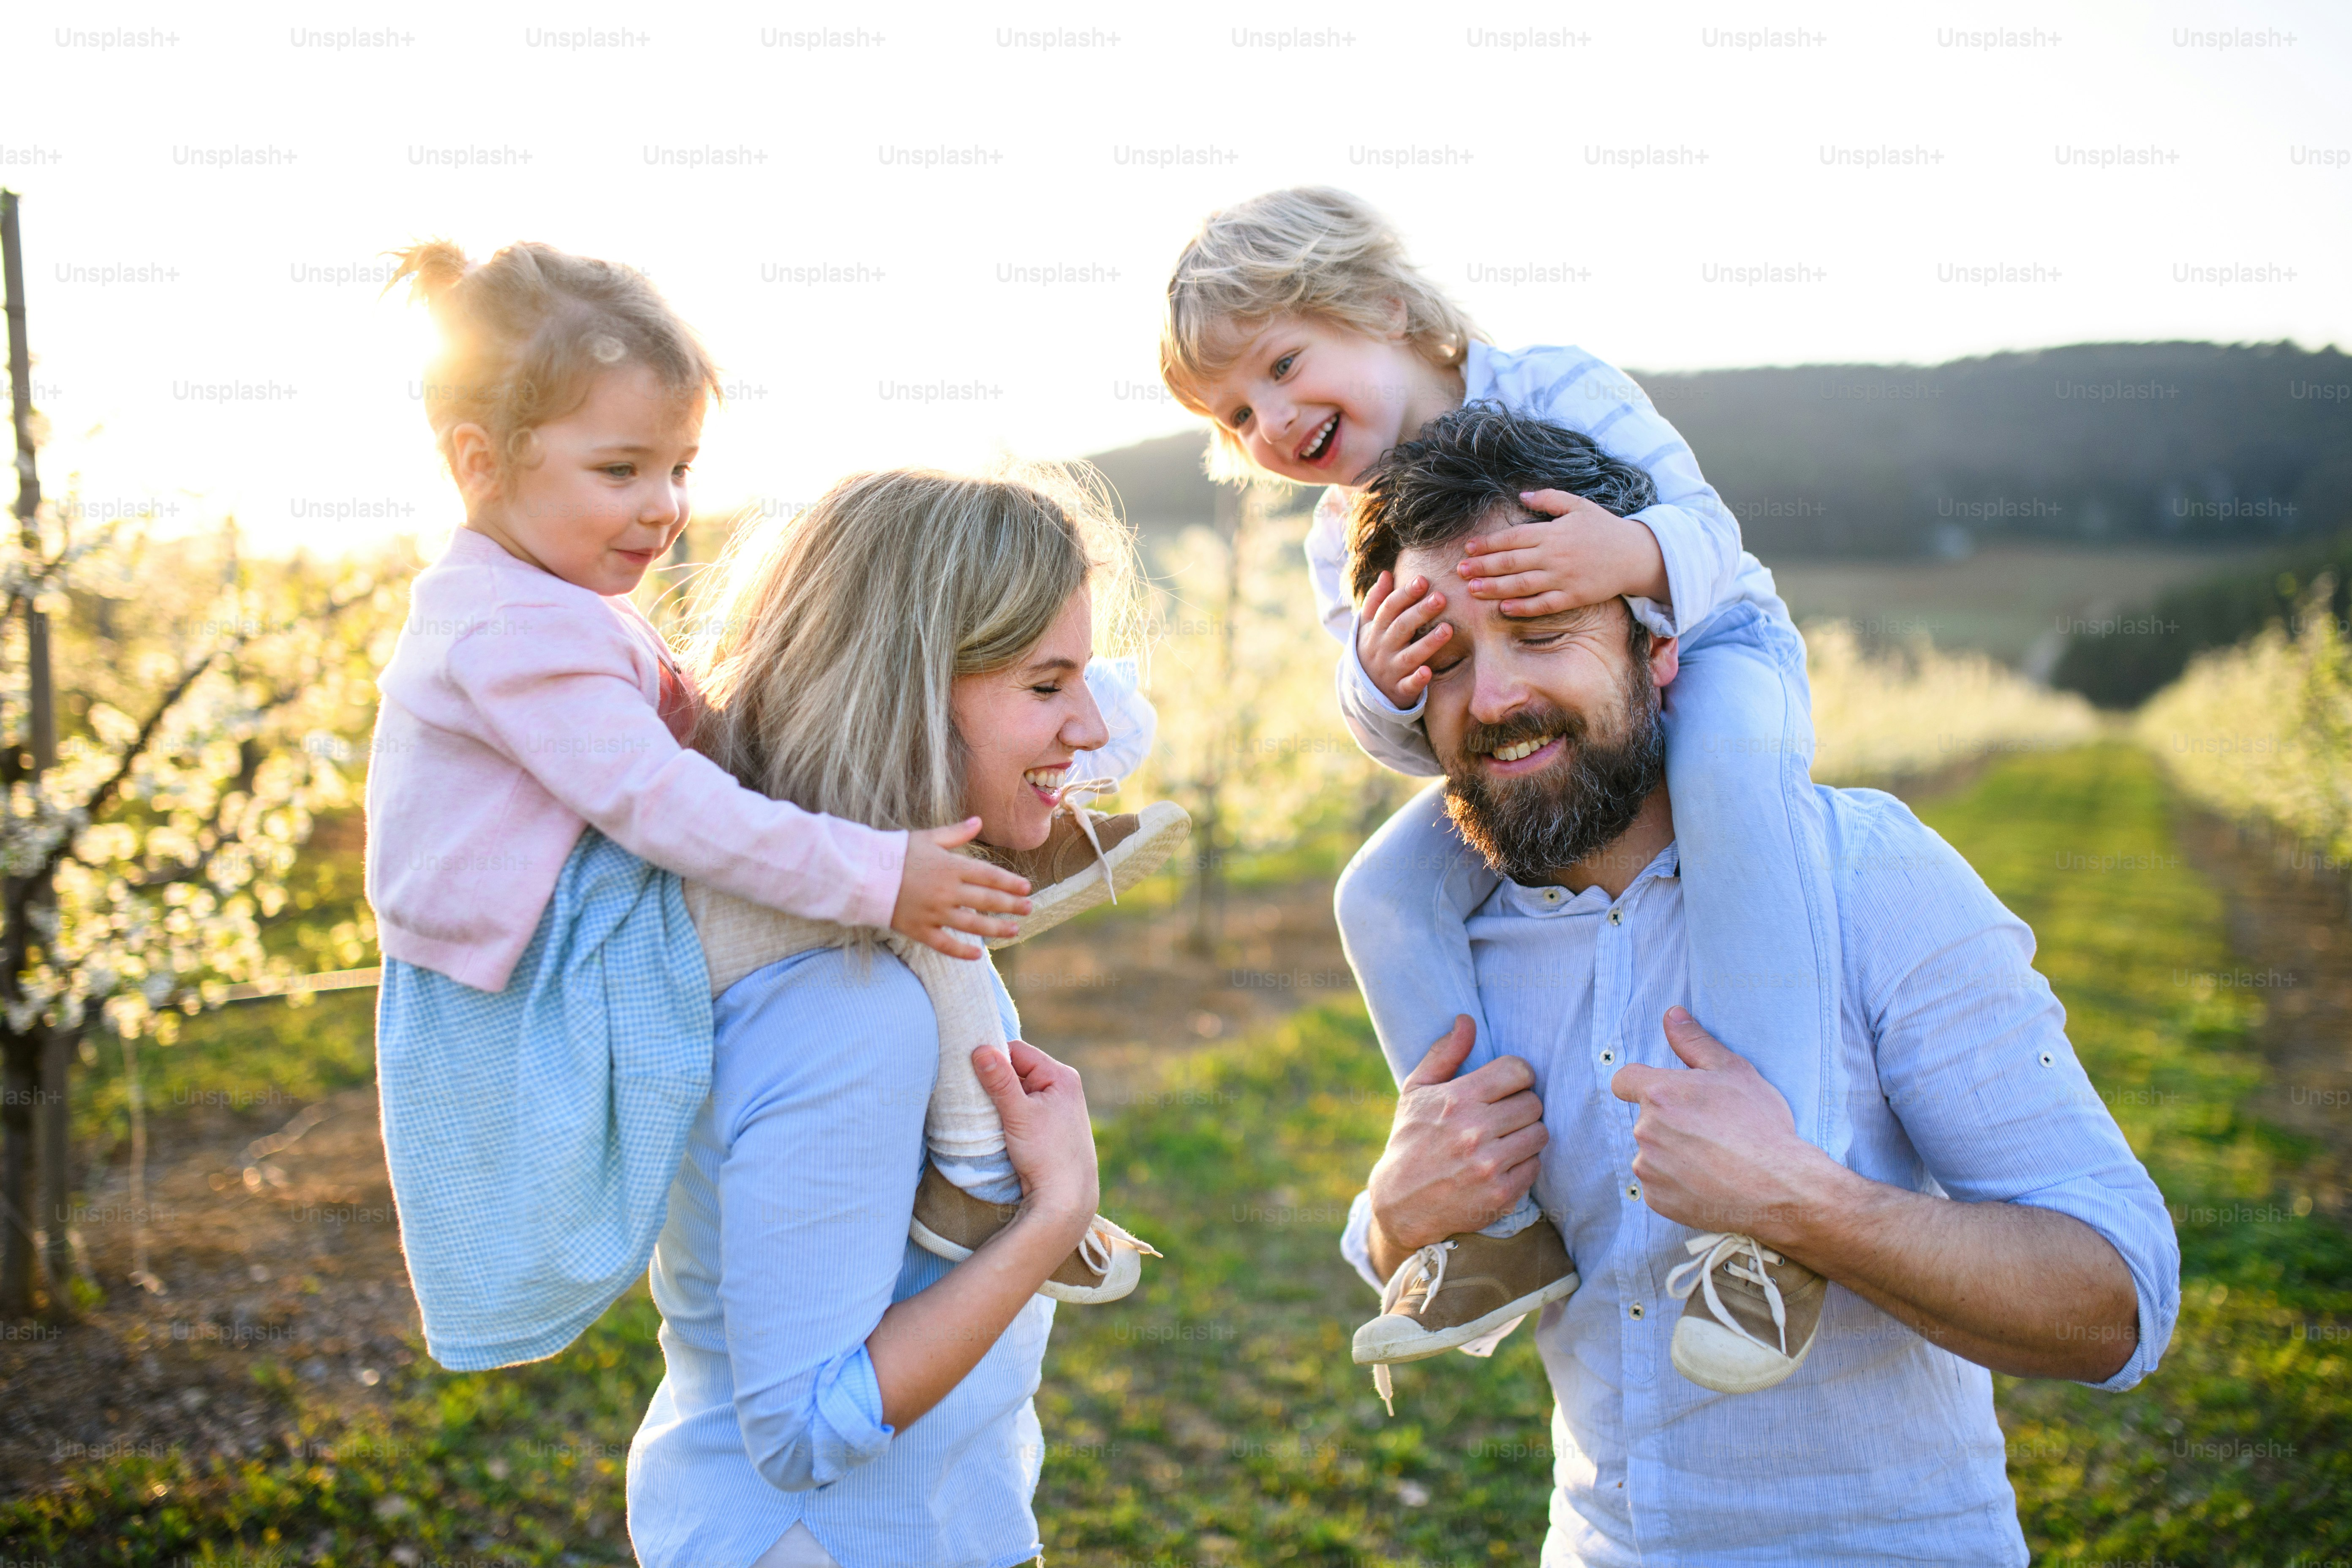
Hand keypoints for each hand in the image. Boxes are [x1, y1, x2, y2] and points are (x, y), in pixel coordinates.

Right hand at [891, 818, 1031, 959]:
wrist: (862, 873)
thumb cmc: (895, 853)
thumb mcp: (927, 838)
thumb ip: (956, 833)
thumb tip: (979, 821)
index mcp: (950, 867)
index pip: (989, 876)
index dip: (1010, 883)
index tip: (1026, 888)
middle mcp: (946, 891)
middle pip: (986, 900)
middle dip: (1011, 905)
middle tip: (1029, 908)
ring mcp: (934, 913)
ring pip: (972, 924)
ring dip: (996, 928)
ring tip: (1014, 930)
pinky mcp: (919, 930)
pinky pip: (945, 944)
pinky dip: (962, 951)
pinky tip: (979, 956)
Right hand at [973, 1039, 1099, 1236]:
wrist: (1065, 1199)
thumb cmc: (1047, 1154)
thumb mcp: (1019, 1114)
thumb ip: (1000, 1081)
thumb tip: (980, 1048)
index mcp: (1061, 1077)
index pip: (1018, 1051)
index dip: (993, 1057)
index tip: (969, 1069)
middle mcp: (1061, 1088)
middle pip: (1016, 1071)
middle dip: (994, 1080)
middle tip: (970, 1091)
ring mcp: (1054, 1109)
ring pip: (1016, 1092)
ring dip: (998, 1100)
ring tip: (979, 1110)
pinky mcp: (1046, 1128)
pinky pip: (1019, 1111)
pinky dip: (1004, 1114)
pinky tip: (992, 1124)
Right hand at [1354, 569, 1451, 706]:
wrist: (1365, 691)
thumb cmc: (1374, 650)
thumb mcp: (1368, 626)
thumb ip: (1376, 600)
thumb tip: (1386, 574)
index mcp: (1375, 630)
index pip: (1389, 608)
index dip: (1405, 594)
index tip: (1423, 580)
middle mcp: (1382, 648)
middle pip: (1401, 627)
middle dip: (1420, 612)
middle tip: (1441, 598)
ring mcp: (1391, 670)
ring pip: (1409, 655)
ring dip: (1427, 643)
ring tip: (1447, 629)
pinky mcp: (1399, 689)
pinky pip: (1408, 684)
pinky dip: (1417, 679)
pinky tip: (1428, 671)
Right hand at [1367, 1016, 1547, 1255]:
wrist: (1400, 1203)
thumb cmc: (1410, 1139)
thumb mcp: (1416, 1091)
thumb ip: (1444, 1054)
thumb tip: (1467, 1020)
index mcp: (1457, 1099)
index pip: (1518, 1071)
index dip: (1517, 1076)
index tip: (1507, 1087)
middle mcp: (1474, 1130)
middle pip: (1533, 1103)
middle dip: (1522, 1107)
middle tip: (1504, 1116)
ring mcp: (1489, 1164)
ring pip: (1540, 1134)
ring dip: (1527, 1135)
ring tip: (1506, 1139)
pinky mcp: (1500, 1194)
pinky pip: (1535, 1167)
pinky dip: (1524, 1165)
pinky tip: (1503, 1165)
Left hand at [1456, 489, 1668, 615]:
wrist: (1636, 554)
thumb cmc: (1604, 527)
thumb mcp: (1578, 505)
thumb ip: (1549, 498)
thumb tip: (1521, 494)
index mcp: (1552, 532)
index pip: (1511, 538)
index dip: (1487, 544)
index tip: (1468, 548)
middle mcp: (1554, 555)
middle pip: (1510, 562)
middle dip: (1482, 567)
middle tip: (1459, 571)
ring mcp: (1563, 578)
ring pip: (1521, 585)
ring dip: (1494, 588)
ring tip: (1472, 590)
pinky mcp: (1573, 597)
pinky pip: (1543, 604)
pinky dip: (1523, 607)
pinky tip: (1503, 608)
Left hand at [1609, 1007, 1837, 1247]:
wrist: (1781, 1188)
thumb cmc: (1761, 1126)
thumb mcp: (1734, 1071)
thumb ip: (1695, 1042)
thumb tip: (1671, 1015)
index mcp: (1659, 1094)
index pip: (1624, 1080)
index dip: (1642, 1084)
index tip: (1668, 1096)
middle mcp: (1645, 1130)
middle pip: (1646, 1119)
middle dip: (1670, 1122)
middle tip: (1711, 1131)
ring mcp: (1649, 1168)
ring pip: (1652, 1153)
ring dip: (1673, 1154)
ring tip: (1714, 1160)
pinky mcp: (1657, 1200)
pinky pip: (1659, 1185)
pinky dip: (1678, 1184)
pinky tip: (1709, 1183)